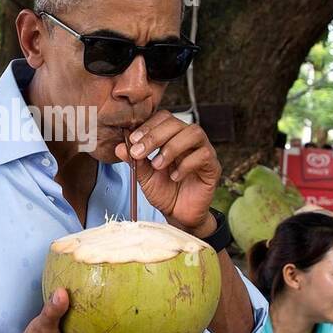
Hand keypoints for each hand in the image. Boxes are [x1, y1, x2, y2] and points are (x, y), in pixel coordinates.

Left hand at [114, 110, 219, 236]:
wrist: (178, 215)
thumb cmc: (164, 191)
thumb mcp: (144, 176)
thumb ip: (135, 161)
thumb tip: (119, 147)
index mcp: (172, 136)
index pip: (163, 118)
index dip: (148, 126)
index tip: (133, 140)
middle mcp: (189, 139)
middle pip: (177, 123)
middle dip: (154, 136)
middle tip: (139, 153)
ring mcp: (203, 150)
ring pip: (194, 133)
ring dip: (172, 147)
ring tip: (157, 165)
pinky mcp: (213, 166)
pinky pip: (204, 155)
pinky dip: (186, 164)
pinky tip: (174, 177)